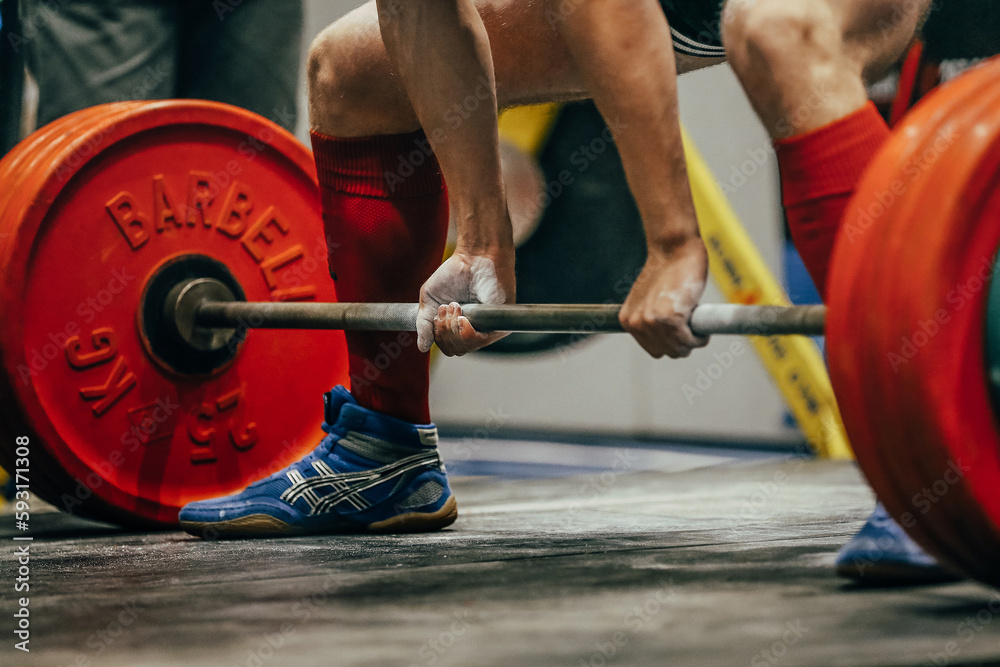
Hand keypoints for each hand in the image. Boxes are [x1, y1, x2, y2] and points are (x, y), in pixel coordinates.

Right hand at [416, 249, 515, 355]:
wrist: (476, 257)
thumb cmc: (454, 274)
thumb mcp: (430, 299)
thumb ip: (424, 324)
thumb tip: (422, 348)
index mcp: (461, 327)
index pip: (449, 347)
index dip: (438, 335)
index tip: (438, 313)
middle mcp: (476, 331)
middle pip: (455, 349)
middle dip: (443, 330)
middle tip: (447, 308)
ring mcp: (489, 329)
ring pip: (465, 346)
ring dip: (452, 328)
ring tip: (454, 307)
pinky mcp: (500, 325)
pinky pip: (479, 340)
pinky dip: (465, 331)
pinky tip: (462, 317)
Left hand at [620, 237, 709, 357]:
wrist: (673, 248)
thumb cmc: (667, 269)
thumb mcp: (648, 298)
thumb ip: (649, 316)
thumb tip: (664, 337)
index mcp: (628, 321)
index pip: (655, 349)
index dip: (672, 343)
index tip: (683, 332)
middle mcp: (637, 324)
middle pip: (667, 352)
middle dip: (683, 344)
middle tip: (693, 328)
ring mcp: (653, 323)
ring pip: (679, 350)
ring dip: (693, 342)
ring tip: (698, 327)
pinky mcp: (671, 320)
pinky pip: (690, 341)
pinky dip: (700, 338)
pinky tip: (703, 329)